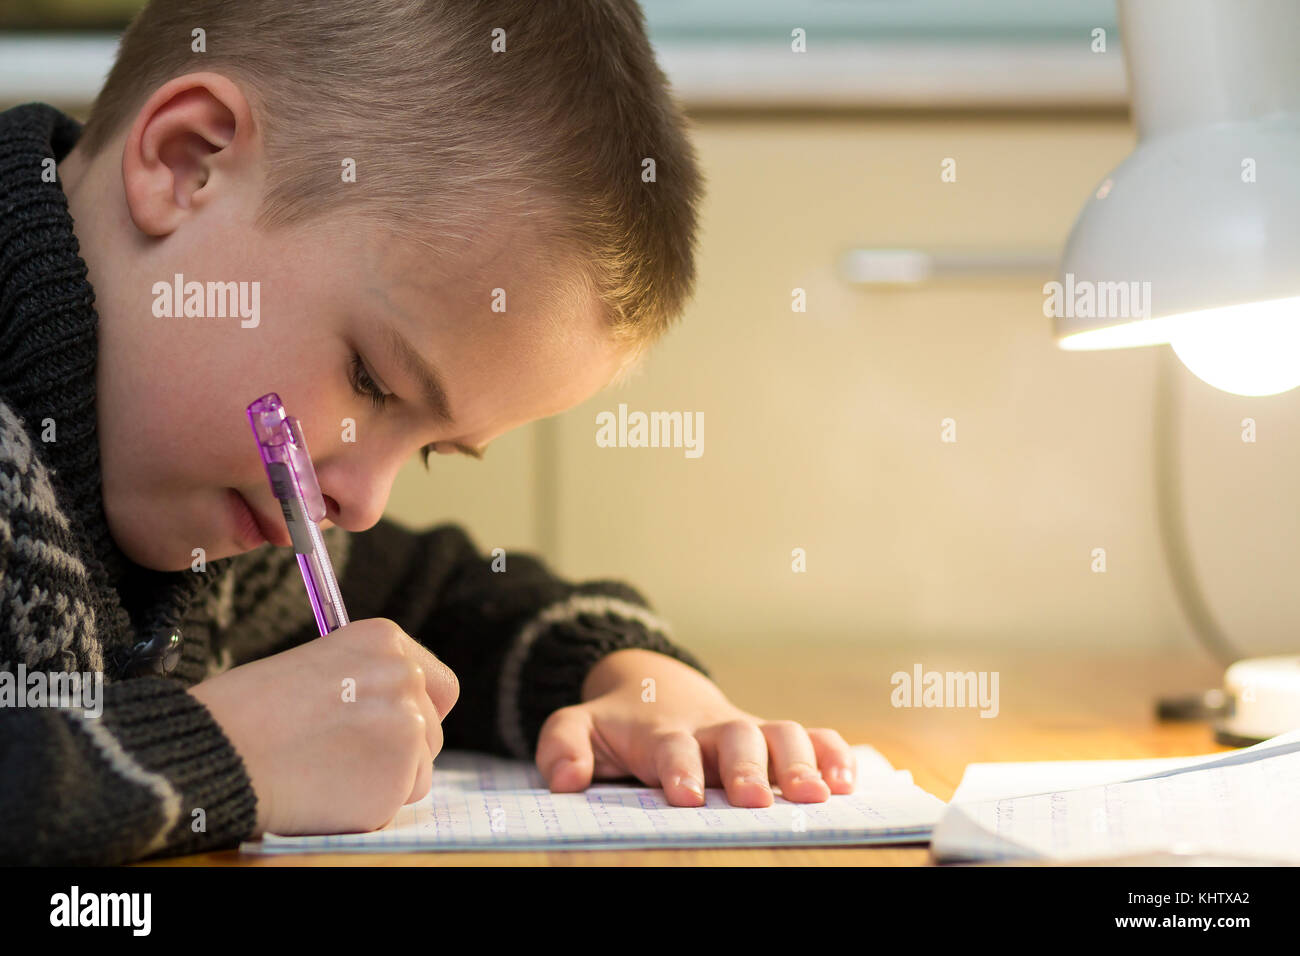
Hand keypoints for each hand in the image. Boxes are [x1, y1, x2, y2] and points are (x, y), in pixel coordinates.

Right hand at [188, 617, 458, 835]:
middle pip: (431, 729)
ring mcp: (408, 726)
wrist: (220, 750)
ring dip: (383, 779)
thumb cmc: (249, 710)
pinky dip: (367, 807)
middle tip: (346, 758)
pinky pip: (396, 802)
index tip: (393, 728)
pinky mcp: (399, 776)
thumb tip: (394, 708)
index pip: (438, 685)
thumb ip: (366, 681)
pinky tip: (325, 791)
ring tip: (325, 770)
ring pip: (417, 769)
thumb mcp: (317, 665)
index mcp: (385, 641)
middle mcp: (406, 677)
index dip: (418, 711)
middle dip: (400, 750)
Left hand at [534, 649, 855, 806]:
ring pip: (781, 733)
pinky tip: (846, 781)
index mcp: (663, 730)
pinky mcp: (775, 736)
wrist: (657, 687)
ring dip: (800, 761)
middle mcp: (712, 729)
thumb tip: (565, 779)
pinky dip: (833, 753)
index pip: (672, 747)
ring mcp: (749, 729)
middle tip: (756, 799)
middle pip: (737, 738)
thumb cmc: (620, 723)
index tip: (686, 796)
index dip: (680, 769)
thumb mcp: (578, 725)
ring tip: (816, 794)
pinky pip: (813, 736)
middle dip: (748, 767)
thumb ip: (563, 745)